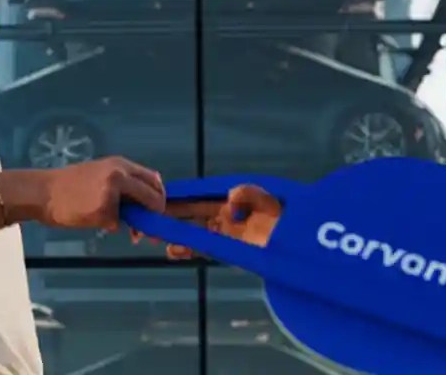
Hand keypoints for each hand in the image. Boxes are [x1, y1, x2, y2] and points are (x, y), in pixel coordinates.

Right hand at [37, 157, 165, 230]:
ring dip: (135, 224)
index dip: (158, 196)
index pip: (154, 179)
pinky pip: (116, 224)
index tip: (156, 209)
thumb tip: (148, 198)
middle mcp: (119, 175)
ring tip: (127, 228)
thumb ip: (124, 181)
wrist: (45, 193)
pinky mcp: (103, 212)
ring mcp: (112, 193)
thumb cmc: (71, 184)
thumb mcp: (100, 172)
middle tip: (151, 226)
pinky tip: (94, 220)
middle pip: (153, 196)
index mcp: (120, 164)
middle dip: (155, 213)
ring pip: (136, 213)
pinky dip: (110, 226)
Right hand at [149, 184, 282, 258]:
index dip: (176, 197)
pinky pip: (201, 248)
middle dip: (167, 216)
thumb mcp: (269, 200)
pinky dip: (186, 249)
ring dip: (172, 233)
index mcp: (228, 200)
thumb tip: (230, 200)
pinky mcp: (227, 250)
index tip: (155, 197)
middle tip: (144, 218)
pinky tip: (173, 249)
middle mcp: (222, 216)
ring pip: (190, 232)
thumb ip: (249, 195)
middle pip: (188, 214)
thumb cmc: (287, 218)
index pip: (196, 197)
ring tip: (153, 235)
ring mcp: (223, 234)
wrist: (301, 245)